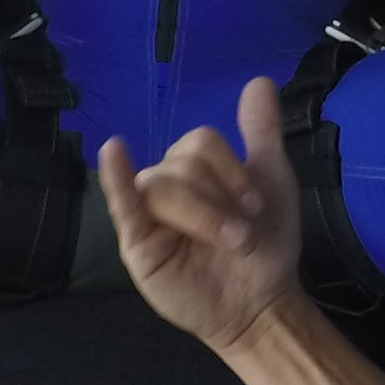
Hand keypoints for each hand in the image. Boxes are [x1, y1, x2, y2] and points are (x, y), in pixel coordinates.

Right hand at [98, 75, 300, 355]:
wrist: (262, 303)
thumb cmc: (265, 244)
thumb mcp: (271, 181)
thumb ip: (261, 132)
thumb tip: (260, 81)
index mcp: (194, 166)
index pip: (200, 142)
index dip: (231, 171)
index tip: (257, 206)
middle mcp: (167, 183)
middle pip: (183, 164)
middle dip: (221, 200)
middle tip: (243, 236)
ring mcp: (147, 212)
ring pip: (164, 186)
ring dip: (203, 214)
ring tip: (231, 243)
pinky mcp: (136, 243)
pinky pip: (122, 204)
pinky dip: (116, 179)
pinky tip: (113, 153)